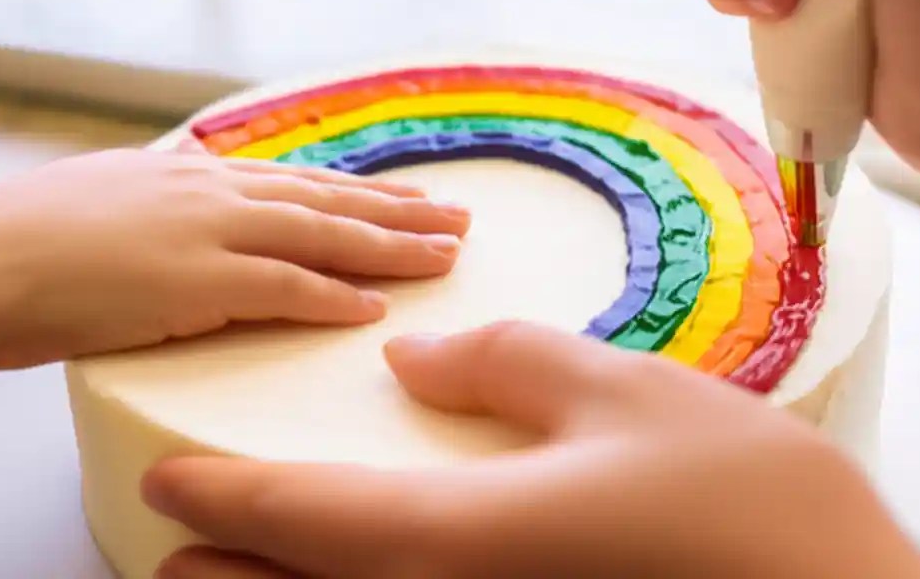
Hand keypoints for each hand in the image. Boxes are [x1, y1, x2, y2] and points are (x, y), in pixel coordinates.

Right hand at [0, 148, 468, 392]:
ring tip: (447, 257)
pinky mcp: (196, 283)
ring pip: (324, 237)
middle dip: (403, 213)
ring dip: (392, 249)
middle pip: (331, 202)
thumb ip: (171, 192)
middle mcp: (216, 194)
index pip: (302, 182)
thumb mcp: (115, 194)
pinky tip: (376, 308)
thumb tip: (203, 185)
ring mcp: (210, 234)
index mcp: (198, 175)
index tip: (415, 199)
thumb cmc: (33, 236)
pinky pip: (284, 288)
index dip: (365, 194)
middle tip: (463, 222)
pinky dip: (334, 297)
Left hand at [142, 322, 919, 578]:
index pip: (302, 521)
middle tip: (185, 544)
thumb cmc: (751, 510)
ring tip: (257, 568)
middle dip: (227, 576)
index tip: (169, 484)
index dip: (223, 498)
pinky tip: (384, 575)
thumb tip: (416, 361)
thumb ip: (506, 363)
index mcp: (460, 543)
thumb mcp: (627, 395)